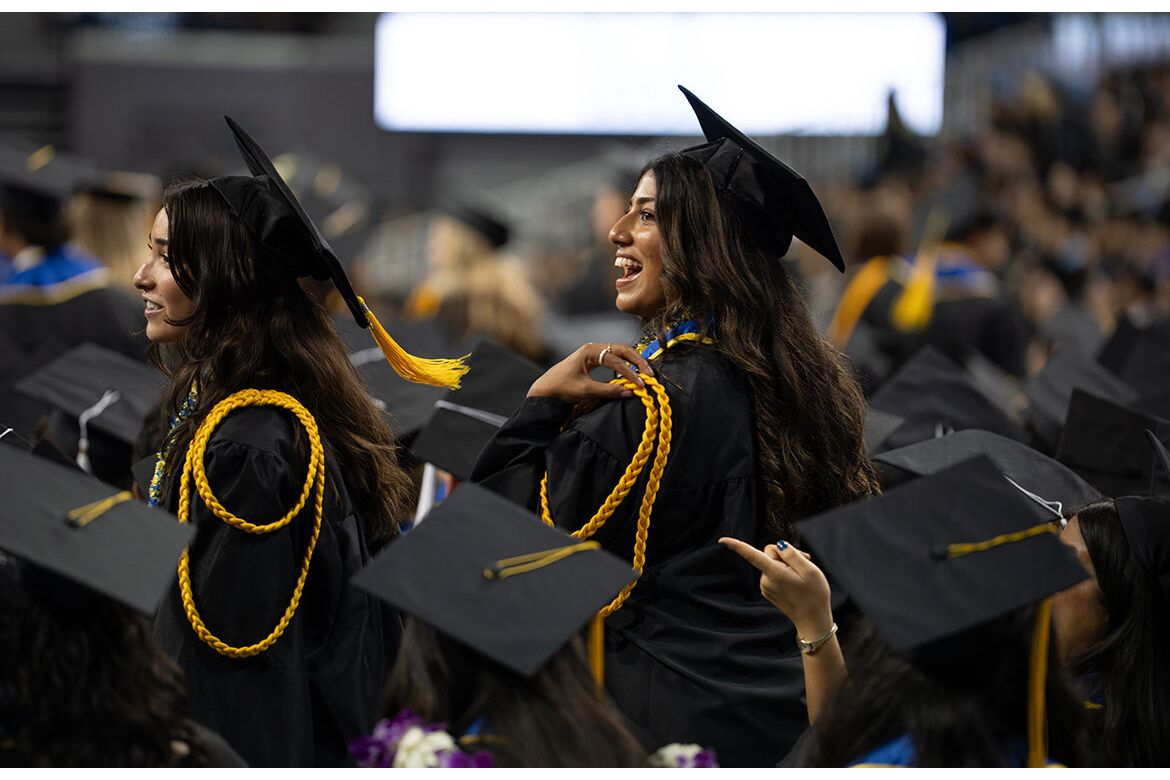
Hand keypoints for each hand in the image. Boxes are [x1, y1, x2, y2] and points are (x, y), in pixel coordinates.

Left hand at [528, 342, 653, 402]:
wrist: (545, 390)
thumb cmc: (561, 388)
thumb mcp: (585, 391)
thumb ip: (608, 391)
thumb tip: (630, 393)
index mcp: (590, 351)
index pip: (616, 360)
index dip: (630, 372)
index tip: (641, 384)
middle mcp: (593, 348)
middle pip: (622, 350)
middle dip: (637, 361)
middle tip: (650, 374)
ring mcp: (594, 352)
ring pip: (620, 352)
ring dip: (633, 362)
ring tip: (645, 373)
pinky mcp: (594, 359)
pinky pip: (614, 358)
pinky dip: (625, 364)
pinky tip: (632, 373)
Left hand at [719, 537, 832, 638]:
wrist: (813, 620)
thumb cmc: (814, 595)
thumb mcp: (810, 570)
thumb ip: (792, 554)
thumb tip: (778, 545)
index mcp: (774, 573)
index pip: (752, 555)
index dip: (737, 546)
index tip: (722, 540)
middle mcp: (765, 580)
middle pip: (770, 553)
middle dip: (786, 554)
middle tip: (805, 561)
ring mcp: (765, 586)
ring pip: (772, 563)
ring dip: (787, 564)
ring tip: (801, 576)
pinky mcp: (768, 590)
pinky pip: (773, 573)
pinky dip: (784, 573)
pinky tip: (795, 582)